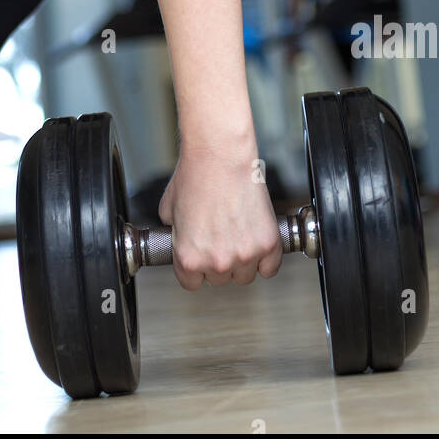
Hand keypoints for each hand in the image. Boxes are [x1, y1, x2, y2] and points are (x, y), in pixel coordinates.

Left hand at [157, 147, 282, 289]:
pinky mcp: (268, 243)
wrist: (221, 155)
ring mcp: (244, 254)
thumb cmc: (195, 175)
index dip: (195, 266)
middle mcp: (217, 262)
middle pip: (219, 279)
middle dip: (218, 260)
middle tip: (220, 236)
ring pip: (245, 276)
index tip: (201, 254)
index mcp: (189, 258)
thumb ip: (174, 233)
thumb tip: (179, 237)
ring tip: (238, 235)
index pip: (192, 283)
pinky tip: (257, 242)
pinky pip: (270, 268)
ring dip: (242, 261)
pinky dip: (266, 259)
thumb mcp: (169, 209)